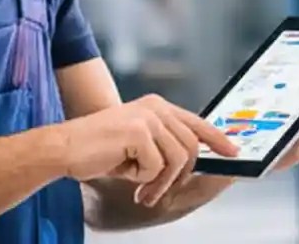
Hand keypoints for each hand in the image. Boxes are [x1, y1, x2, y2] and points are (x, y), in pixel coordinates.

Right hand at [57, 94, 238, 206]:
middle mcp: (155, 107)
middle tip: (154, 192)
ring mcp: (147, 117)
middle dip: (178, 177)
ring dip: (159, 182)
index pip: (196, 122)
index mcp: (157, 106)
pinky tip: (123, 172)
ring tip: (140, 189)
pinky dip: (141, 178)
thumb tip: (194, 162)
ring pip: (177, 159)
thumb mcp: (138, 146)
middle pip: (191, 147)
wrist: (65, 148)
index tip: (234, 153)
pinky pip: (156, 167)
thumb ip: (164, 147)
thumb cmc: (98, 150)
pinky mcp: (138, 131)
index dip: (217, 139)